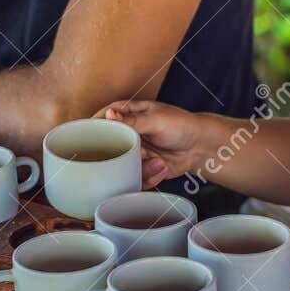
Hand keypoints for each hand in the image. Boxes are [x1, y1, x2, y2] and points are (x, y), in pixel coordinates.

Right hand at [100, 100, 214, 187]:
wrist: (201, 146)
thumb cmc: (181, 125)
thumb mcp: (156, 120)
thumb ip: (131, 121)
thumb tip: (108, 114)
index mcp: (130, 114)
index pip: (106, 116)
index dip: (97, 123)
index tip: (88, 132)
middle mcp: (130, 133)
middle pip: (109, 143)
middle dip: (118, 151)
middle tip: (130, 152)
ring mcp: (136, 151)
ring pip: (122, 163)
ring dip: (136, 163)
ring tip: (153, 158)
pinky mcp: (144, 167)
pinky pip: (136, 176)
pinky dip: (148, 175)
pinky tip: (161, 167)